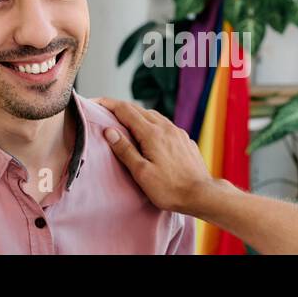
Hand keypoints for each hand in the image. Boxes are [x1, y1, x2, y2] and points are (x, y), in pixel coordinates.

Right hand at [95, 97, 221, 213]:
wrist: (202, 194)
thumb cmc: (170, 189)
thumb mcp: (142, 173)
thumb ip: (125, 150)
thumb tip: (109, 131)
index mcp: (152, 134)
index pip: (125, 110)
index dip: (108, 104)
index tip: (95, 102)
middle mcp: (166, 128)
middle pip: (139, 110)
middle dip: (120, 108)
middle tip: (106, 111)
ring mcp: (178, 132)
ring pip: (153, 116)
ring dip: (137, 115)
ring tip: (125, 122)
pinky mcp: (185, 140)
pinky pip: (165, 125)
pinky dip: (151, 123)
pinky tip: (149, 134)